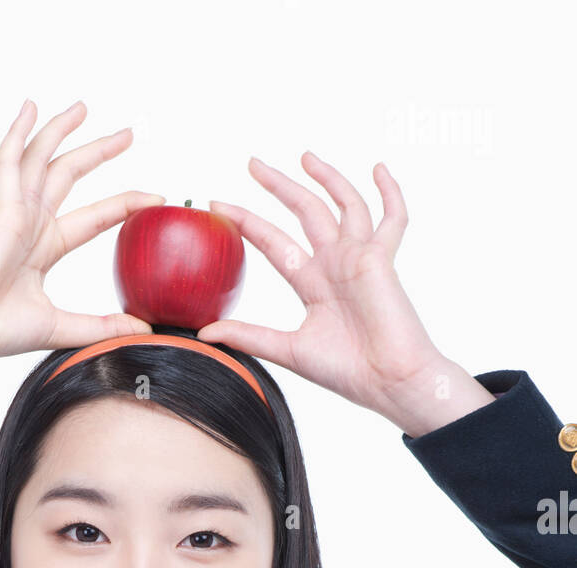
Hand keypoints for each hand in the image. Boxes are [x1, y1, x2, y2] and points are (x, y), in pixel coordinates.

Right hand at [0, 98, 165, 366]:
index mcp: (43, 249)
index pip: (93, 218)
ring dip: (59, 130)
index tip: (154, 198)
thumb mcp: (60, 328)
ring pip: (39, 159)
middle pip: (68, 176)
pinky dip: (18, 134)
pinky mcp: (0, 213)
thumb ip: (101, 326)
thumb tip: (142, 328)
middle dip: (98, 153)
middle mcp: (29, 226)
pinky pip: (8, 163)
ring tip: (83, 107)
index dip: (123, 204)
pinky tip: (30, 108)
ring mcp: (13, 215)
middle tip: (128, 134)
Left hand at [196, 152, 447, 415]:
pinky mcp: (381, 259)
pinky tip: (378, 168)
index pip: (275, 242)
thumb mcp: (287, 350)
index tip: (219, 205)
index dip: (248, 222)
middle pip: (305, 212)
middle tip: (252, 164)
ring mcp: (360, 258)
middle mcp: (335, 264)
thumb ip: (248, 336)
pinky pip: (393, 219)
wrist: (387, 383)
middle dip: (279, 186)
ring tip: (304, 156)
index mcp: (313, 283)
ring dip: (327, 177)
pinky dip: (390, 192)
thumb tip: (204, 333)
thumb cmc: (346, 372)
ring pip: (344, 204)